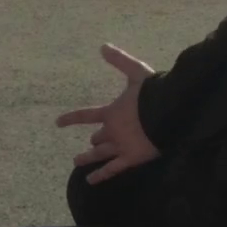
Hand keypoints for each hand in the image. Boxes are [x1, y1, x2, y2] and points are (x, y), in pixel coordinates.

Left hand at [54, 44, 159, 184]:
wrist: (169, 113)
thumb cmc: (153, 93)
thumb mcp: (136, 72)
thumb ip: (120, 61)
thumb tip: (102, 46)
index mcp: (111, 112)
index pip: (86, 115)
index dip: (71, 119)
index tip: (57, 123)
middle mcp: (112, 131)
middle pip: (98, 137)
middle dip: (95, 139)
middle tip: (92, 142)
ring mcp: (121, 147)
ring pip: (100, 155)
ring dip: (88, 158)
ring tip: (77, 162)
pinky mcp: (132, 159)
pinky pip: (112, 169)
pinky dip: (101, 175)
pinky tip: (90, 181)